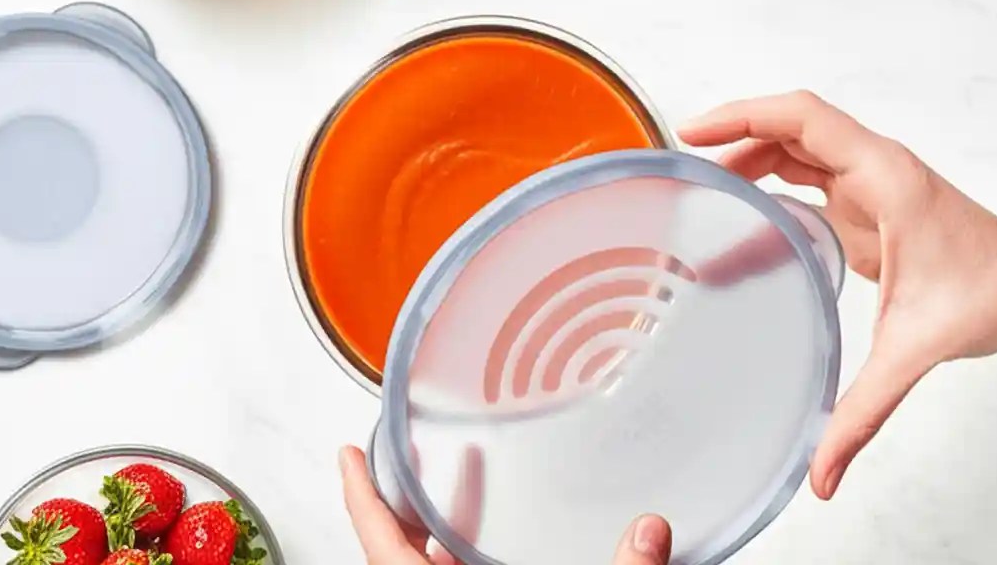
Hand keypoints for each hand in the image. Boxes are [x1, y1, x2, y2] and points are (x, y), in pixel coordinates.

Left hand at [339, 446, 672, 563]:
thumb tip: (651, 532)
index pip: (376, 534)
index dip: (357, 491)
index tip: (346, 453)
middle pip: (401, 541)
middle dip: (410, 490)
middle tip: (417, 443)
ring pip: (434, 560)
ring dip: (446, 518)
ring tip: (466, 473)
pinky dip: (471, 548)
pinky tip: (502, 532)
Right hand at [680, 91, 996, 498]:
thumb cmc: (992, 294)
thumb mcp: (915, 350)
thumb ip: (862, 412)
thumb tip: (820, 470)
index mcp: (884, 180)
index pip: (804, 120)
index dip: (742, 115)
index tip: (694, 133)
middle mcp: (874, 171)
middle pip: (789, 129)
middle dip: (732, 137)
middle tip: (684, 163)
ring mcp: (870, 186)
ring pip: (795, 151)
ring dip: (748, 161)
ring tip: (704, 190)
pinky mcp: (867, 207)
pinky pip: (806, 185)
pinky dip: (769, 190)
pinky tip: (743, 226)